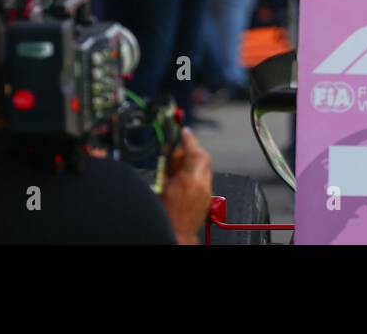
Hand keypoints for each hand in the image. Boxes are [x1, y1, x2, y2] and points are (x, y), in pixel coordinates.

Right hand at [160, 128, 212, 244]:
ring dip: (192, 163)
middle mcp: (201, 185)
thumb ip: (166, 169)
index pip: (194, 152)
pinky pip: (203, 179)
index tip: (184, 131)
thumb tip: (168, 155)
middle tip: (176, 152)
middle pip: (202, 158)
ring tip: (176, 169)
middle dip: (190, 151)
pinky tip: (182, 181)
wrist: (176, 235)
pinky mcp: (207, 198)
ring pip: (203, 168)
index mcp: (189, 181)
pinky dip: (194, 175)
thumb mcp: (159, 189)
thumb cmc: (164, 217)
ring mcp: (206, 192)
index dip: (189, 139)